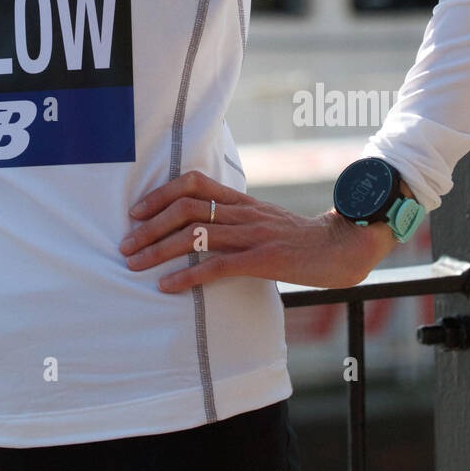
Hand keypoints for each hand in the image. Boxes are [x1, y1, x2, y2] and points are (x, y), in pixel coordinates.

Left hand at [119, 170, 399, 291]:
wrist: (344, 247)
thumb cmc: (302, 240)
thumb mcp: (264, 221)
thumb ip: (236, 220)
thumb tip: (201, 228)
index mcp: (241, 200)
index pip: (193, 183)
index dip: (160, 194)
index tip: (136, 212)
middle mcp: (243, 212)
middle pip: (186, 207)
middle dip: (149, 225)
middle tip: (125, 244)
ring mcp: (253, 234)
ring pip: (196, 234)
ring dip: (158, 249)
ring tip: (134, 264)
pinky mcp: (264, 259)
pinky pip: (218, 265)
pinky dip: (187, 276)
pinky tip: (167, 287)